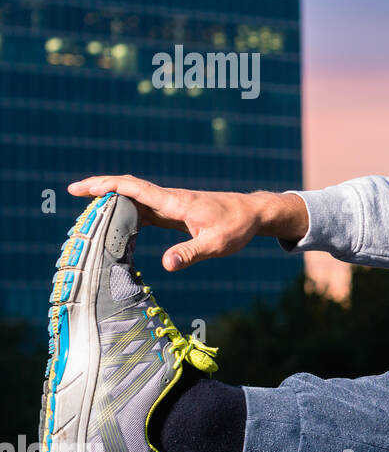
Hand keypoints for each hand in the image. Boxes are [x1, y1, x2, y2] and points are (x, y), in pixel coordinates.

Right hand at [67, 174, 262, 271]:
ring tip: (86, 211)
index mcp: (176, 203)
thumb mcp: (216, 245)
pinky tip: (116, 223)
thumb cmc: (236, 227)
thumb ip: (191, 253)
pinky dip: (127, 212)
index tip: (82, 187)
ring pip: (135, 198)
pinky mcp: (175, 212)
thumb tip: (165, 265)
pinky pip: (145, 209)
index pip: (135, 188)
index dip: (107, 186)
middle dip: (101, 188)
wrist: (253, 214)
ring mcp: (171, 205)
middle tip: (73, 193)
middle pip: (129, 189)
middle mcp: (170, 200)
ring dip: (111, 201)